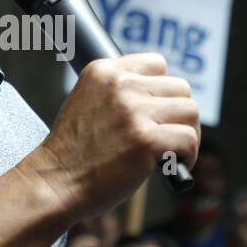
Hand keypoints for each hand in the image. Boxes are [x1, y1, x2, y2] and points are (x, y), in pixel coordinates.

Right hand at [23, 53, 199, 223]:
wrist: (55, 183)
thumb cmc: (73, 152)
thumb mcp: (87, 102)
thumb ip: (118, 92)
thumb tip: (161, 97)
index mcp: (103, 71)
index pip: (157, 64)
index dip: (162, 92)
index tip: (156, 114)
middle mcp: (120, 85)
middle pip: (179, 87)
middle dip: (178, 114)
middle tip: (167, 136)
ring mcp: (134, 112)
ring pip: (190, 111)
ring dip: (187, 133)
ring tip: (172, 151)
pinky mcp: (146, 140)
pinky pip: (189, 139)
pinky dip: (188, 156)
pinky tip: (172, 166)